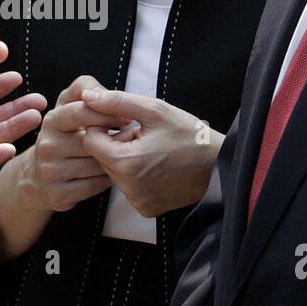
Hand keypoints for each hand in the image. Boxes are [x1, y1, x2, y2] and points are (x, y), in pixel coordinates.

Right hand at [7, 75, 115, 215]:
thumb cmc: (63, 135)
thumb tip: (102, 92)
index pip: (81, 111)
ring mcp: (51, 172)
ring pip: (98, 166)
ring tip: (119, 156)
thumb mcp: (66, 105)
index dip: (108, 114)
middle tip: (130, 140)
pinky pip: (96, 186)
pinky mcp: (58, 195)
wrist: (37, 177)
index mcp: (51, 121)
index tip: (126, 119)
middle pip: (94, 142)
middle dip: (116, 141)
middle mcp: (47, 146)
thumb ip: (84, 88)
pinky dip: (106, 180)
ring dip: (114, 162)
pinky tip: (107, 173)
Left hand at [78, 80, 222, 217]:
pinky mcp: (146, 209)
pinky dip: (136, 176)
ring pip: (114, 173)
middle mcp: (128, 187)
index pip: (90, 141)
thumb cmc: (189, 135)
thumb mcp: (155, 110)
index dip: (104, 128)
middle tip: (144, 136)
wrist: (219, 165)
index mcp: (127, 162)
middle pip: (101, 159)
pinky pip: (128, 188)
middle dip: (116, 144)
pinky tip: (156, 167)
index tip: (126, 124)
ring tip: (152, 151)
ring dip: (125, 160)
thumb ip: (116, 101)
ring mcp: (137, 201)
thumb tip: (86, 96)